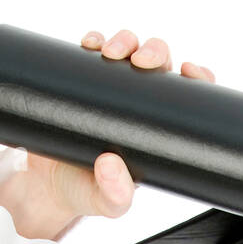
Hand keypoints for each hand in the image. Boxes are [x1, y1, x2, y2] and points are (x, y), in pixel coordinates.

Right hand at [0, 29, 215, 239]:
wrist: (46, 185)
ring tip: (109, 52)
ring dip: (124, 41)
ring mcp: (110, 88)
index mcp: (158, 128)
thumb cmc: (86, 192)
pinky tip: (89, 44)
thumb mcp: (106, 202)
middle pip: (158, 62)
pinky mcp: (81, 80)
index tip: (190, 71)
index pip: (187, 97)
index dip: (196, 79)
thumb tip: (110, 166)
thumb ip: (114, 194)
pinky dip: (93, 40)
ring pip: (128, 50)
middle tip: (140, 61)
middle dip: (154, 51)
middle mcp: (139, 103)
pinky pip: (91, 51)